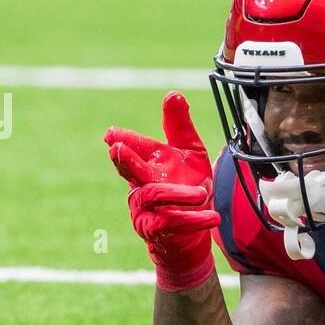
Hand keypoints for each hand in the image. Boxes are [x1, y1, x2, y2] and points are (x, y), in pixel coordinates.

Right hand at [104, 91, 220, 290]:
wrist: (196, 226)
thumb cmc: (189, 184)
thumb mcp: (190, 152)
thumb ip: (180, 126)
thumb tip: (172, 94)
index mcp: (148, 162)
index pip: (133, 148)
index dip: (122, 140)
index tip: (112, 134)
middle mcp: (142, 184)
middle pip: (130, 172)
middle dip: (125, 161)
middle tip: (117, 150)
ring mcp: (146, 208)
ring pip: (154, 197)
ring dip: (177, 194)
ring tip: (200, 193)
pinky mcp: (157, 231)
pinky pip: (173, 224)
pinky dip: (193, 220)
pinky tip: (213, 217)